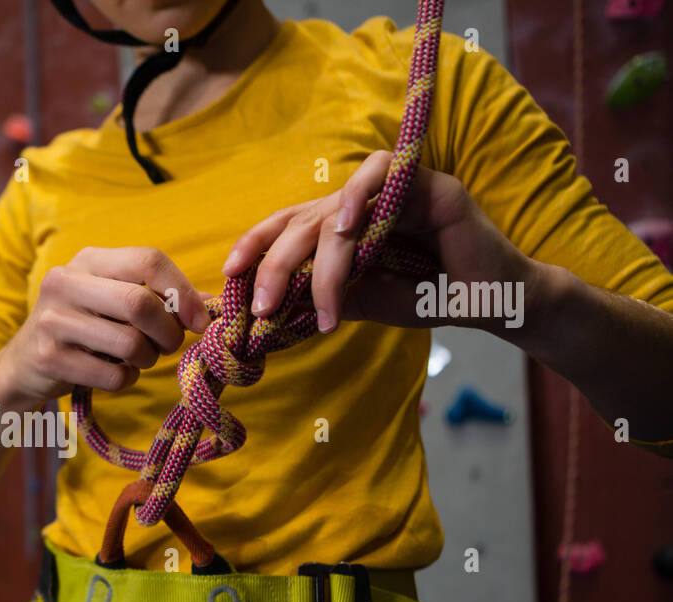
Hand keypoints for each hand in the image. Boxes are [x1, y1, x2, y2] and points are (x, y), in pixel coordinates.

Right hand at [0, 246, 212, 402]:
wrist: (24, 363)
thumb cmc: (84, 327)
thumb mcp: (113, 299)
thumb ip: (157, 295)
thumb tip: (213, 304)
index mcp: (88, 260)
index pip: (148, 260)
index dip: (182, 291)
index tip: (199, 321)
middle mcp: (65, 282)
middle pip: (140, 303)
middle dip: (168, 332)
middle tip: (170, 345)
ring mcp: (53, 320)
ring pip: (130, 344)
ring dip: (148, 359)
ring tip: (139, 358)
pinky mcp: (49, 358)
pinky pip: (113, 375)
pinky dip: (127, 379)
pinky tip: (116, 373)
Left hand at [220, 150, 540, 332]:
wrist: (492, 305)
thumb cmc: (429, 298)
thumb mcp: (365, 302)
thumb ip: (324, 296)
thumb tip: (273, 304)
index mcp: (347, 224)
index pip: (291, 223)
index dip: (257, 242)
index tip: (229, 272)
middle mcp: (365, 202)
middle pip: (304, 220)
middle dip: (275, 264)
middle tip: (261, 307)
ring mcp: (397, 189)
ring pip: (336, 208)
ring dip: (316, 256)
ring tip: (312, 300)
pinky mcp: (431, 185)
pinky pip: (386, 174)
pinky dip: (359, 195)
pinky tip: (344, 227)